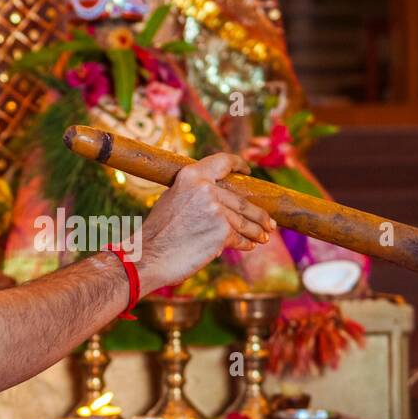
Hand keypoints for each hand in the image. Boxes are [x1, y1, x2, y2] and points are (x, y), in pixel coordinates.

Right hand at [135, 152, 275, 291]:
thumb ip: (196, 193)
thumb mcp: (174, 199)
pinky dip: (245, 243)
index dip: (238, 165)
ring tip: (264, 237)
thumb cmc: (158, 233)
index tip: (248, 171)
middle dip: (258, 214)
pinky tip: (249, 246)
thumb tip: (222, 198)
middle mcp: (205, 188)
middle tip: (269, 222)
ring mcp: (215, 210)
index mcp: (191, 175)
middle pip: (241, 200)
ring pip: (244, 221)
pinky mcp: (222, 232)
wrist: (148, 256)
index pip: (222, 162)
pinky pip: (239, 237)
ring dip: (256, 231)